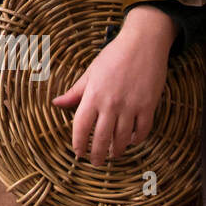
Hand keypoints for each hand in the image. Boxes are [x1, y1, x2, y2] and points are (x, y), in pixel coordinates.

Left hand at [51, 5, 175, 164]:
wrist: (143, 44)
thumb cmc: (114, 56)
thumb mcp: (90, 72)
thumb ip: (75, 91)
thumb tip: (56, 103)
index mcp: (94, 95)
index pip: (81, 126)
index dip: (78, 142)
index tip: (77, 152)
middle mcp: (111, 104)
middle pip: (102, 137)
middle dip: (97, 154)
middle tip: (95, 162)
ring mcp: (131, 106)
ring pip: (123, 138)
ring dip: (116, 150)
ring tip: (112, 155)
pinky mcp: (149, 106)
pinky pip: (143, 130)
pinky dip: (137, 140)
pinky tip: (131, 142)